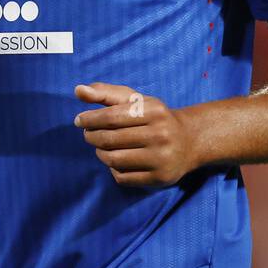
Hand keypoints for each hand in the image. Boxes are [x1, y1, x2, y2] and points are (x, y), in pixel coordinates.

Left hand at [73, 82, 200, 187]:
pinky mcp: (159, 177)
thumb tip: (78, 90)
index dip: (90, 119)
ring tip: (100, 147)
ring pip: (114, 159)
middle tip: (88, 134)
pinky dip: (113, 170)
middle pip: (111, 139)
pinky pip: (123, 177)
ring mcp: (161, 158)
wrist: (189, 141)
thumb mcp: (135, 100)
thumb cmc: (154, 117)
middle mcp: (160, 134)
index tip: (79, 120)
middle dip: (92, 136)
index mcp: (154, 111)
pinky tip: (115, 162)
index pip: (112, 116)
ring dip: (100, 153)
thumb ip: (106, 93)